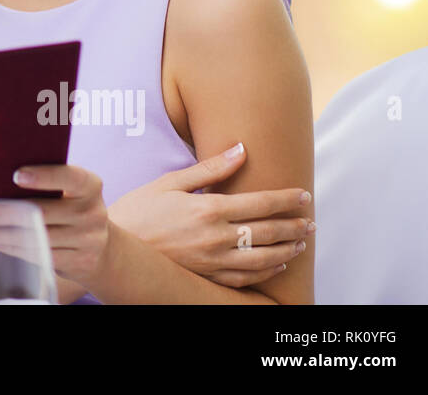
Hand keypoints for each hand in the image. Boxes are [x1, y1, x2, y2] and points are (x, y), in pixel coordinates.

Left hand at [12, 164, 113, 289]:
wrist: (102, 249)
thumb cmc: (71, 208)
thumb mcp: (71, 191)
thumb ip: (47, 182)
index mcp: (90, 186)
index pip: (69, 177)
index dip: (44, 177)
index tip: (16, 176)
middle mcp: (92, 213)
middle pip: (41, 212)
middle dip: (0, 213)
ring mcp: (87, 240)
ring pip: (35, 237)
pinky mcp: (76, 262)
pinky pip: (38, 254)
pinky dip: (10, 247)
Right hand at [107, 142, 313, 286]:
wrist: (116, 245)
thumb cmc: (139, 209)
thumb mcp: (170, 182)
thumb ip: (210, 168)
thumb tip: (241, 149)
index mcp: (208, 209)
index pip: (260, 203)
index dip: (286, 199)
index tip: (304, 195)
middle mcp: (216, 237)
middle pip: (268, 232)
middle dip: (294, 225)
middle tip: (311, 220)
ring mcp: (212, 261)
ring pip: (263, 258)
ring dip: (286, 250)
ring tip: (301, 242)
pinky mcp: (206, 278)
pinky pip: (246, 278)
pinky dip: (266, 272)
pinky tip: (276, 264)